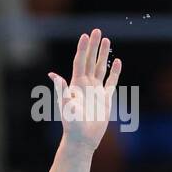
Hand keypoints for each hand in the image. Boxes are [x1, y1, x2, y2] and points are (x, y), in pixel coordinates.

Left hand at [48, 29, 121, 152]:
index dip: (83, 49)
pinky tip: (117, 62)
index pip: (79, 62)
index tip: (85, 35)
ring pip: (100, 68)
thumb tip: (53, 75)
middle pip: (90, 61)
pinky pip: (111, 82)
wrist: (82, 140)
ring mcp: (95, 91)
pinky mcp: (104, 98)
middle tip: (97, 31)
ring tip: (107, 40)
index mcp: (76, 85)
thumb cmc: (71, 125)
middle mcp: (85, 85)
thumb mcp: (65, 106)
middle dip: (93, 46)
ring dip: (103, 55)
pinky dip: (115, 72)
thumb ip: (61, 90)